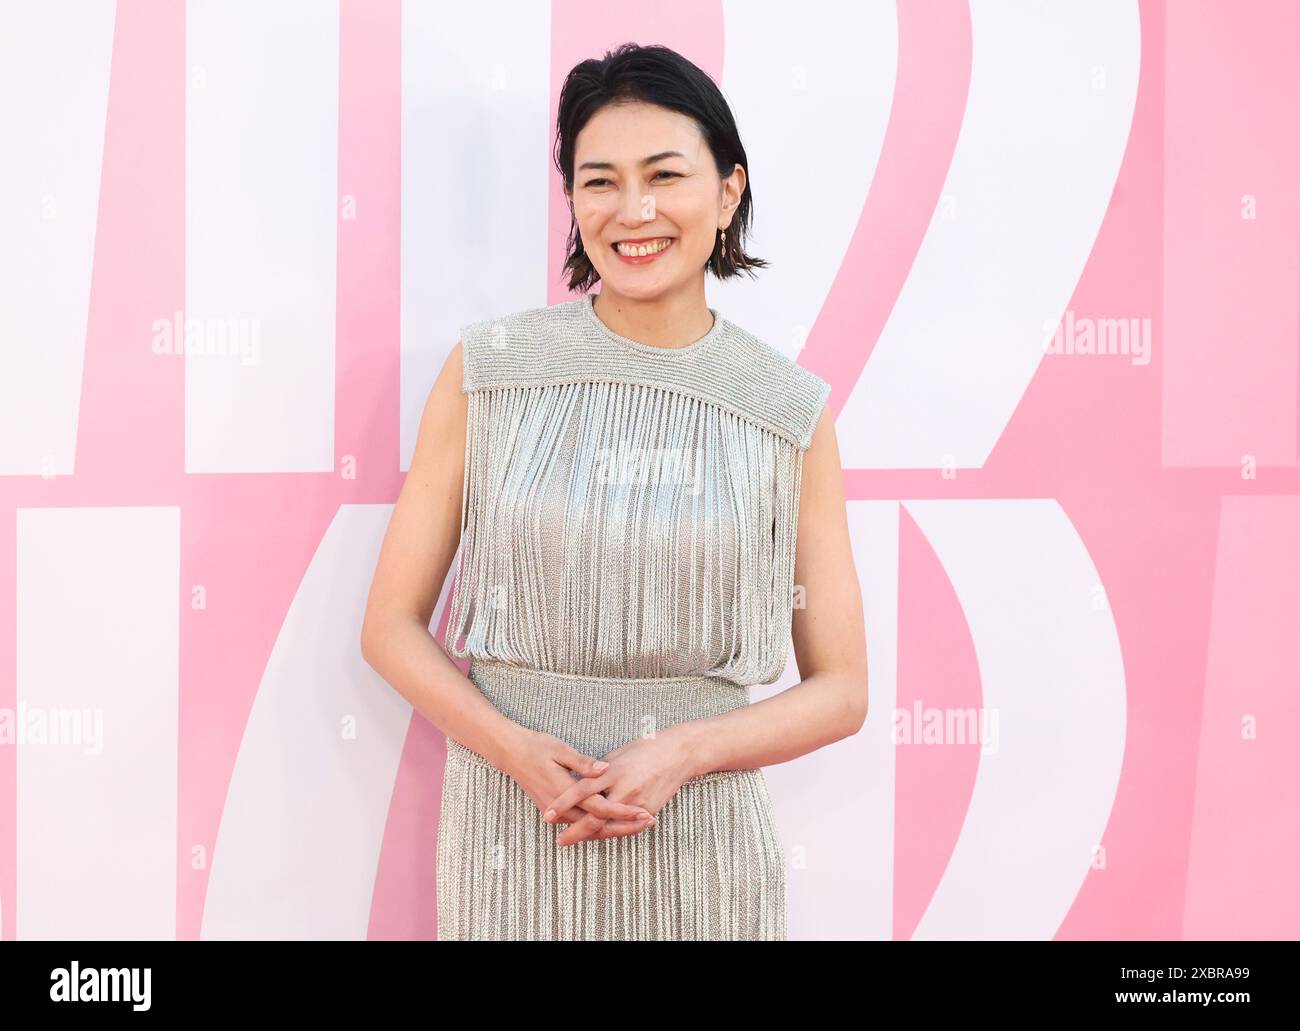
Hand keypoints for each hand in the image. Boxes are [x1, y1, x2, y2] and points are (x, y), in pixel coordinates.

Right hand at [502, 727, 655, 839]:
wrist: (511, 754)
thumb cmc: (537, 747)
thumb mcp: (560, 750)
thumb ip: (583, 763)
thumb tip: (604, 768)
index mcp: (566, 791)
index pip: (601, 808)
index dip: (623, 812)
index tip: (643, 812)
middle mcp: (560, 807)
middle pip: (597, 825)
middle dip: (624, 826)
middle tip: (648, 822)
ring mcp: (556, 812)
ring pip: (588, 828)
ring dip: (612, 828)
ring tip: (637, 824)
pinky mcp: (553, 811)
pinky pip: (579, 824)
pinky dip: (597, 826)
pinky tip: (612, 822)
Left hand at [541, 726, 698, 846]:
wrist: (679, 753)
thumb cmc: (646, 748)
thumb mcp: (618, 753)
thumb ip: (599, 771)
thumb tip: (582, 781)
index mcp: (613, 771)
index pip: (581, 790)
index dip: (563, 804)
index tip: (548, 815)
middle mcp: (624, 789)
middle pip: (594, 817)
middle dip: (575, 831)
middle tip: (559, 840)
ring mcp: (637, 802)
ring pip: (610, 826)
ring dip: (592, 835)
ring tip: (576, 839)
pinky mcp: (649, 810)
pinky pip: (626, 826)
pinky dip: (612, 831)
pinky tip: (600, 835)